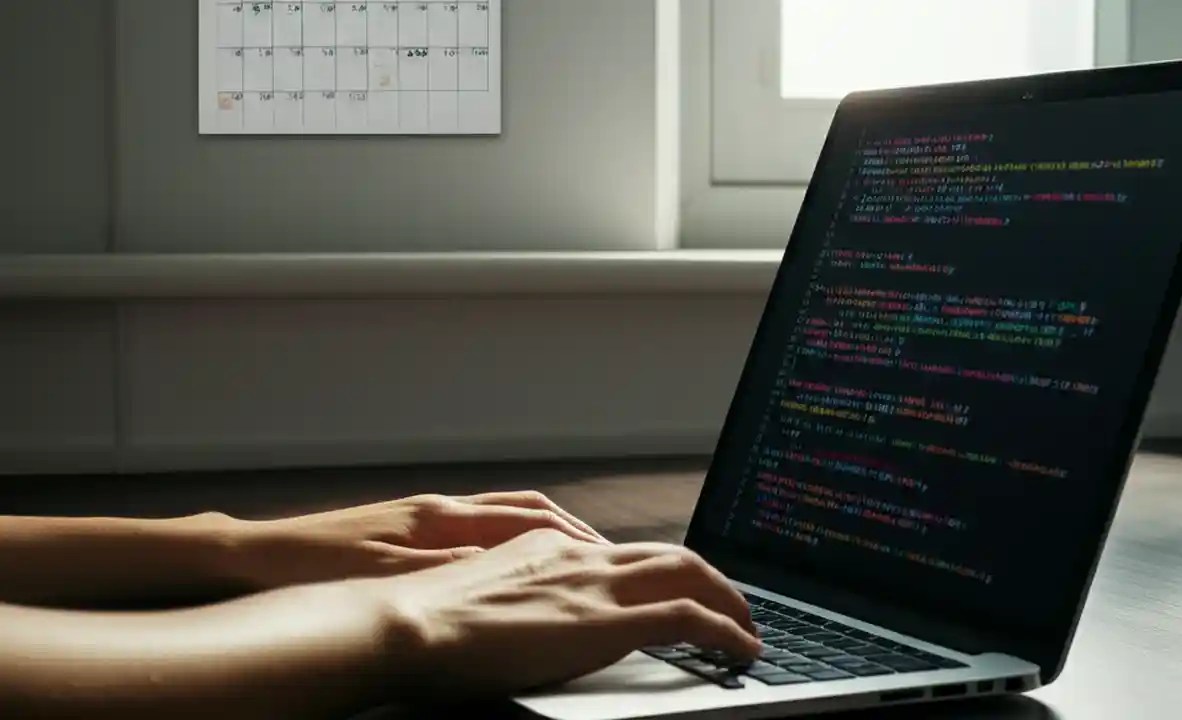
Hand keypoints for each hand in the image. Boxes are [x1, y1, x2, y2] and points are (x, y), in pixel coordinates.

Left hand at [226, 491, 609, 591]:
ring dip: (540, 532)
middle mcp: (438, 508)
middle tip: (602, 554)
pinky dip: (509, 539)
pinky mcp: (405, 528)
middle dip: (567, 528)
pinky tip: (508, 563)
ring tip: (568, 556)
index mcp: (441, 517)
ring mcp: (422, 515)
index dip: (571, 536)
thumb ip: (448, 570)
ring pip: (500, 515)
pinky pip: (477, 526)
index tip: (605, 554)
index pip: (526, 518)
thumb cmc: (318, 566)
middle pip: (522, 508)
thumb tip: (505, 565)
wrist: (258, 555)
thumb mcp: (387, 577)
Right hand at [372, 528, 760, 698]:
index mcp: (549, 548)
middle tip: (732, 603)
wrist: (408, 625)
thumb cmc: (426, 623)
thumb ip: (518, 596)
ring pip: (689, 574)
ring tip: (747, 625)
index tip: (680, 588)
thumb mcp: (480, 595)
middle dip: (710, 577)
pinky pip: (689, 618)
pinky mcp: (607, 622)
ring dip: (728, 599)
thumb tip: (534, 616)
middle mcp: (580, 556)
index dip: (663, 570)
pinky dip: (726, 629)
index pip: (625, 553)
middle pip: (668, 554)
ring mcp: (596, 586)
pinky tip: (742, 647)